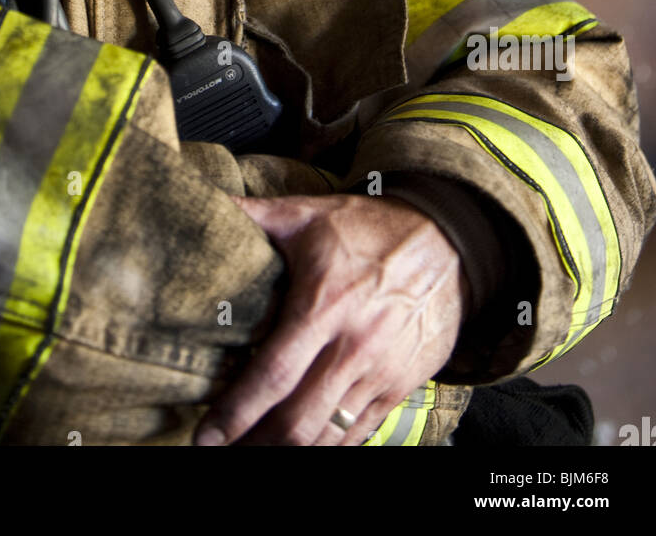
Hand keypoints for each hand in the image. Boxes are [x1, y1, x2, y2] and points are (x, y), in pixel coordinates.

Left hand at [194, 193, 469, 445]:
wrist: (448, 242)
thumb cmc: (370, 228)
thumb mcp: (308, 213)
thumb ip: (254, 214)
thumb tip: (207, 203)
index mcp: (325, 303)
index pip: (275, 373)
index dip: (237, 411)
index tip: (206, 435)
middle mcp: (354, 346)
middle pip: (298, 421)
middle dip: (254, 445)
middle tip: (222, 448)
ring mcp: (381, 372)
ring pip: (327, 436)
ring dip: (287, 452)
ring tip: (254, 450)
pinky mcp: (400, 387)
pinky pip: (358, 434)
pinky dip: (327, 446)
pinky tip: (301, 445)